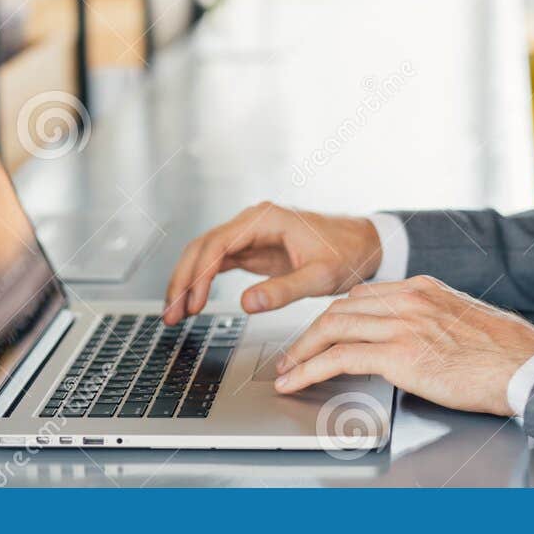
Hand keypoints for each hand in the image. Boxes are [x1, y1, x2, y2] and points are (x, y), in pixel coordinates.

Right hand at [162, 202, 382, 323]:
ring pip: (204, 254)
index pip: (218, 243)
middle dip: (183, 280)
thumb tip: (246, 304)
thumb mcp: (319, 276)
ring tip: (174, 314)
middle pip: (202, 247)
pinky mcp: (251, 249)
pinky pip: (216, 262)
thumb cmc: (345, 253)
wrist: (362, 243)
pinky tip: (192, 302)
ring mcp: (249, 235)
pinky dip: (201, 282)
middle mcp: (252, 222)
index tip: (193, 302)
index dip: (200, 274)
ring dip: (187, 282)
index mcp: (265, 219)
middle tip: (171, 314)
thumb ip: (283, 290)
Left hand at [272, 276, 533, 416]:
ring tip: (286, 371)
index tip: (319, 333)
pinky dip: (310, 369)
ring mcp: (402, 324)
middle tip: (291, 354)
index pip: (362, 296)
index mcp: (421, 288)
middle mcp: (407, 299)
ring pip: (332, 328)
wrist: (526, 366)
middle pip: (340, 308)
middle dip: (309, 333)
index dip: (333, 317)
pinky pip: (340, 357)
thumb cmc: (504, 354)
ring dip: (301, 351)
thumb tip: (411, 343)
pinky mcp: (400, 353)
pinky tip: (298, 382)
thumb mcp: (461, 323)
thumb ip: (429, 323)